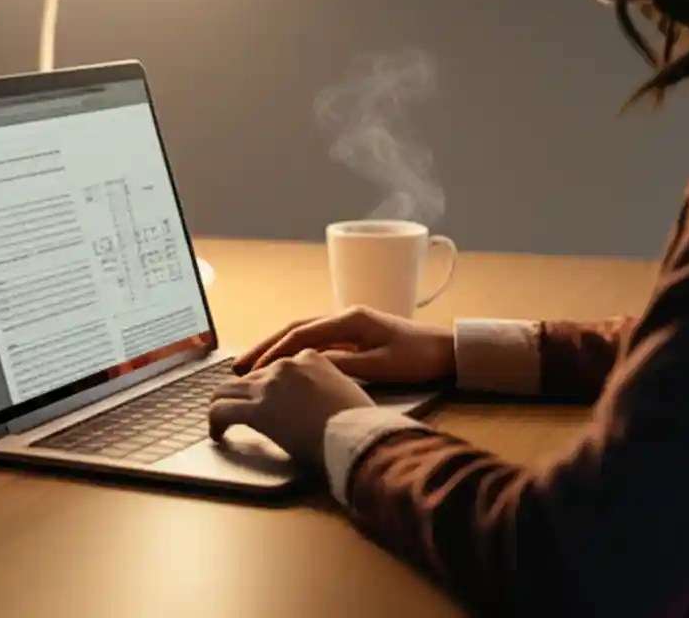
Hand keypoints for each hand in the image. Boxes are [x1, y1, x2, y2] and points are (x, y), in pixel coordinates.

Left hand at [209, 349, 372, 464]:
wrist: (359, 438)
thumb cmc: (361, 424)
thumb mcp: (345, 389)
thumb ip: (324, 385)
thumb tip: (314, 400)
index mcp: (309, 357)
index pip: (274, 367)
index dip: (265, 387)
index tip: (264, 401)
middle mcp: (285, 365)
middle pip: (247, 377)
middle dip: (240, 396)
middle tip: (237, 413)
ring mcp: (269, 385)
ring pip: (226, 390)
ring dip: (222, 407)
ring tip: (222, 424)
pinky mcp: (256, 409)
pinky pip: (220, 411)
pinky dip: (214, 423)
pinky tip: (218, 435)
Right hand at [233, 305, 455, 385]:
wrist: (448, 350)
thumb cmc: (419, 358)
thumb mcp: (382, 366)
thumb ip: (344, 364)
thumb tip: (307, 366)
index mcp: (350, 320)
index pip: (302, 334)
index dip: (276, 353)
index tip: (256, 371)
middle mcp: (344, 317)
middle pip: (294, 329)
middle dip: (265, 347)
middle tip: (239, 365)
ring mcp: (347, 325)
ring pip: (301, 334)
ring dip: (276, 348)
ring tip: (251, 365)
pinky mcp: (352, 336)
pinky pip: (313, 341)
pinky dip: (293, 352)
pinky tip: (281, 365)